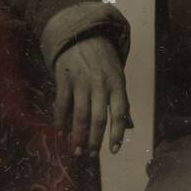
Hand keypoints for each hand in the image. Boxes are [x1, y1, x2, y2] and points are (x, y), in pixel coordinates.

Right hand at [52, 35, 132, 159]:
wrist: (83, 34)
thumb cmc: (103, 61)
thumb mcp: (118, 77)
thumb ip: (122, 102)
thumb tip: (130, 127)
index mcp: (117, 84)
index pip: (120, 112)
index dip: (117, 133)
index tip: (113, 150)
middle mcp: (100, 84)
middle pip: (98, 117)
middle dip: (94, 140)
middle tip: (90, 156)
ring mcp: (81, 81)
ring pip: (80, 114)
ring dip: (77, 135)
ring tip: (76, 151)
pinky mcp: (64, 79)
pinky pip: (62, 104)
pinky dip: (60, 120)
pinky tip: (60, 133)